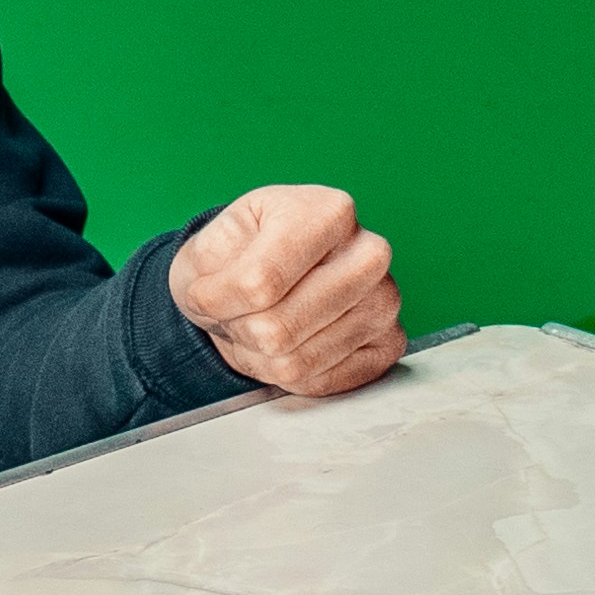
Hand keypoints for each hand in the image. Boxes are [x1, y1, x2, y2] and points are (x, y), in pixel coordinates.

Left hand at [169, 184, 404, 397]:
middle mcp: (369, 253)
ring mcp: (385, 301)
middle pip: (277, 328)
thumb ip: (209, 266)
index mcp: (329, 211)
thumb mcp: (209, 244)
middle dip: (240, 329)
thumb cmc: (241, 256)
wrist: (267, 278)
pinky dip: (287, 374)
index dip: (216, 299)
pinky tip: (288, 344)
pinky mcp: (388, 344)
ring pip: (294, 362)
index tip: (206, 291)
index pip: (260, 281)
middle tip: (238, 311)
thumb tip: (220, 297)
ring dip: (260, 355)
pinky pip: (319, 383)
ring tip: (259, 325)